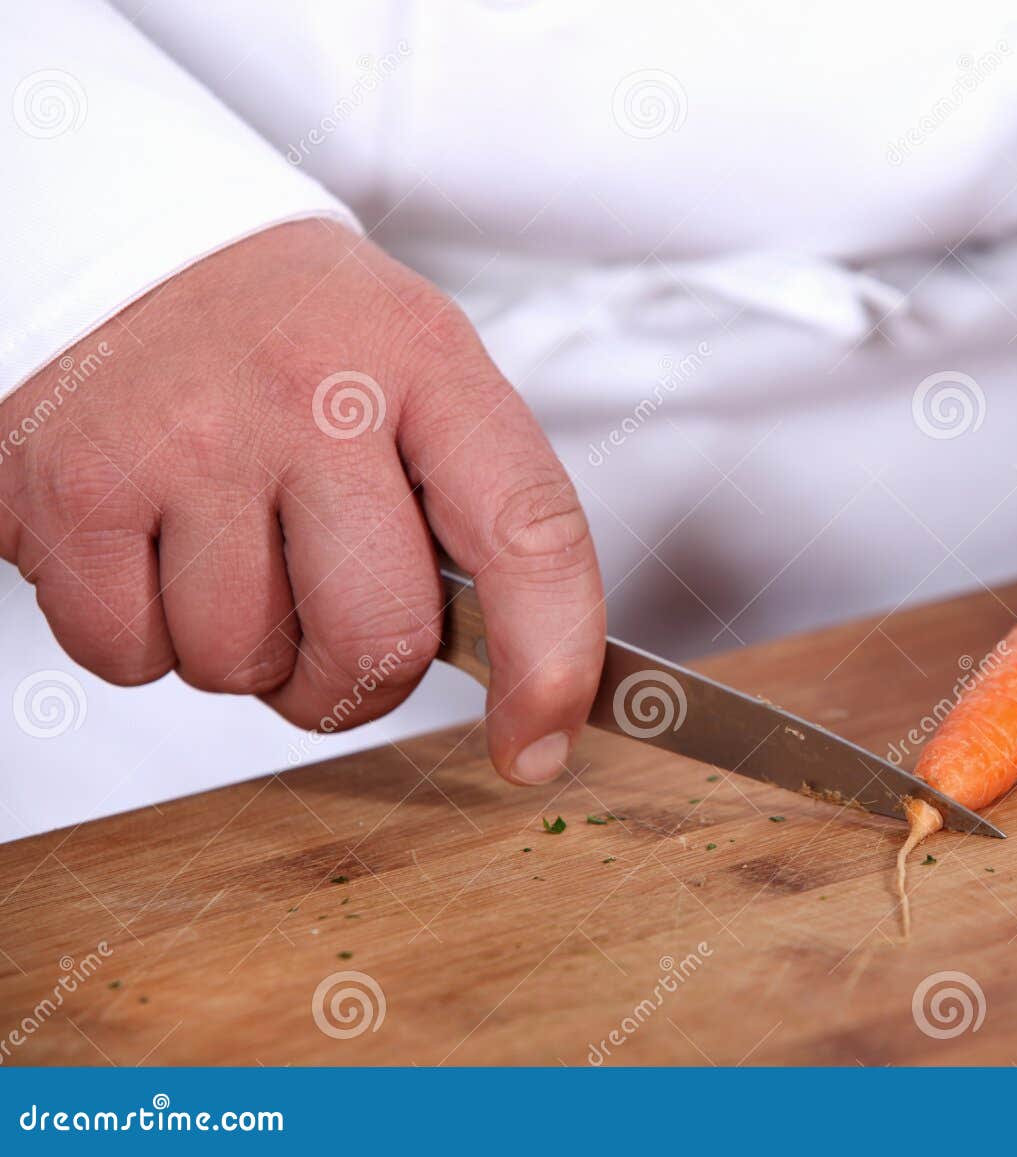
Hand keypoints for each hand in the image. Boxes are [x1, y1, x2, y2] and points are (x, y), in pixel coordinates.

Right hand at [0, 220, 604, 783]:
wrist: (120, 243)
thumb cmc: (296, 337)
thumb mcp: (415, 370)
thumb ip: (475, 507)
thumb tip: (524, 684)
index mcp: (428, 364)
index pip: (529, 533)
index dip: (551, 661)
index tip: (536, 744)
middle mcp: (314, 398)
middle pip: (378, 642)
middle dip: (360, 676)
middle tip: (332, 622)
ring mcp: (188, 443)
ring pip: (242, 667)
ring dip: (243, 651)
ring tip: (227, 546)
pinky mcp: (74, 490)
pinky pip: (130, 657)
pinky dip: (142, 634)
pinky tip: (150, 544)